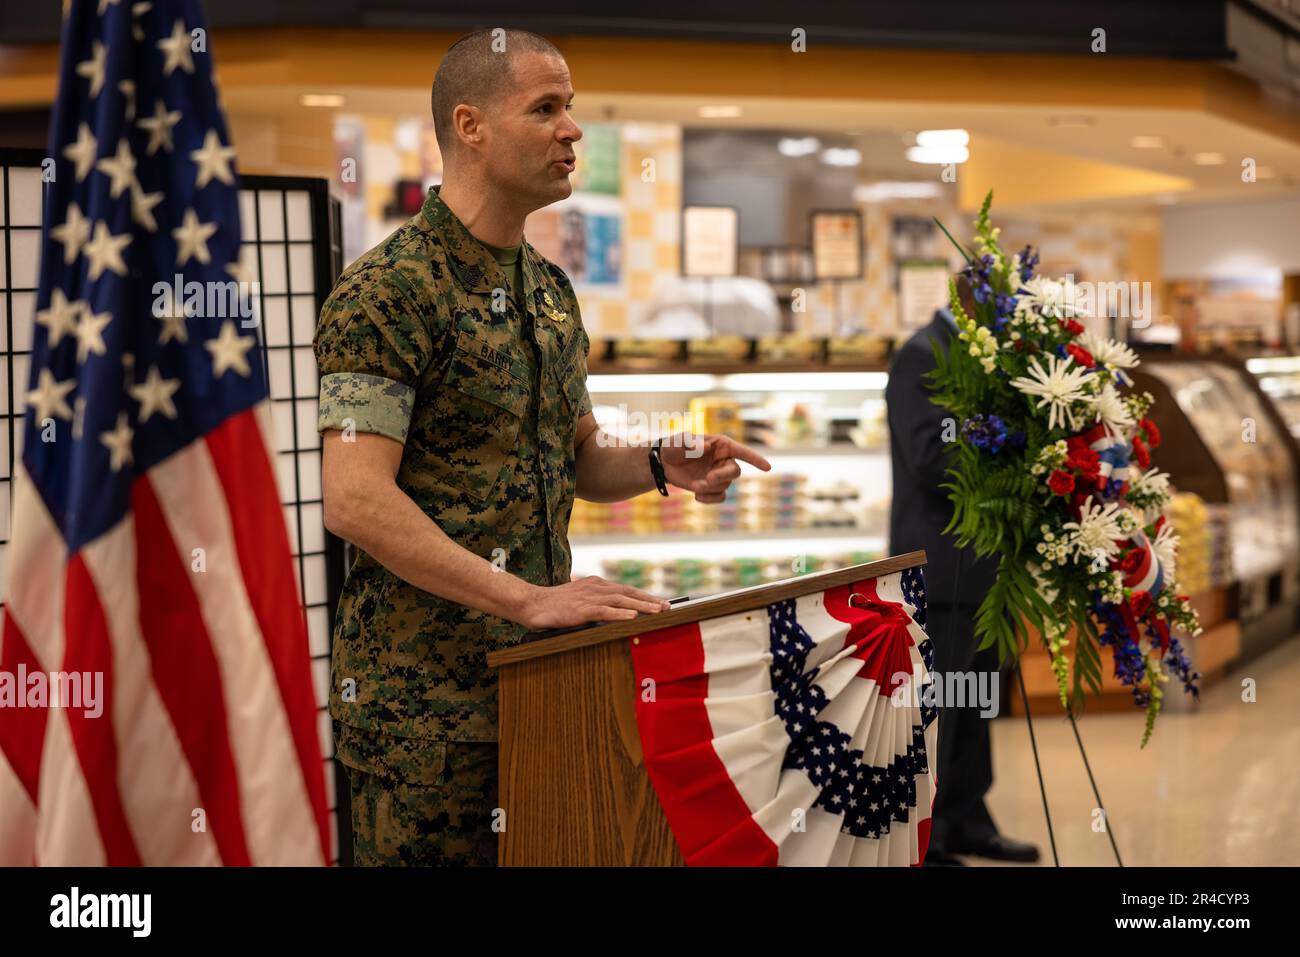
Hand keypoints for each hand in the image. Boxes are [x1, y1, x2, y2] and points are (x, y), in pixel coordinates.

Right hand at [516, 576, 670, 630]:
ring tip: (657, 611)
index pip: (625, 589)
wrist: (531, 604)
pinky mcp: (581, 610)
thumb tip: (611, 613)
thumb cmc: (554, 605)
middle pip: (628, 592)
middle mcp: (596, 588)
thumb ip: (595, 604)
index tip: (660, 602)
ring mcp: (589, 598)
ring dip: (641, 606)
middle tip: (667, 607)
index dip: (643, 596)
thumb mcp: (578, 600)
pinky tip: (632, 616)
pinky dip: (620, 613)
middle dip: (649, 600)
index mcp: (596, 584)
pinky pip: (604, 611)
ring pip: (621, 600)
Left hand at [658, 433, 771, 503]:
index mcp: (721, 445)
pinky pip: (720, 497)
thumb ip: (690, 443)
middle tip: (707, 479)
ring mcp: (719, 474)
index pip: (742, 451)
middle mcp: (723, 460)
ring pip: (725, 486)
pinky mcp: (713, 487)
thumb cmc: (673, 447)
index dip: (755, 459)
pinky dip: (709, 499)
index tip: (768, 468)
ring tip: (695, 485)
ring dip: (710, 488)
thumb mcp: (678, 442)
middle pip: (735, 472)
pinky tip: (696, 495)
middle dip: (722, 477)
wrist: (664, 463)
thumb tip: (705, 448)